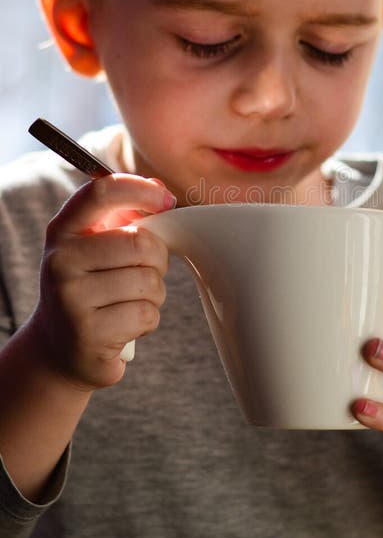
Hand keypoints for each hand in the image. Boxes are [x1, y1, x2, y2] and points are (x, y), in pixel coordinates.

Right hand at [31, 174, 173, 390]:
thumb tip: (160, 189)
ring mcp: (71, 299)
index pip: (101, 194)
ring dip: (154, 294)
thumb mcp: (97, 247)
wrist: (59, 348)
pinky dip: (148, 320)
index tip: (167, 201)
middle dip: (158, 259)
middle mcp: (61, 261)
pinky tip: (125, 325)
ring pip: (149, 282)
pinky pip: (147, 314)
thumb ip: (126, 216)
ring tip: (130, 302)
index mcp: (63, 232)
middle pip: (140, 243)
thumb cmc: (91, 287)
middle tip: (145, 273)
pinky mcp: (89, 334)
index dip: (141, 191)